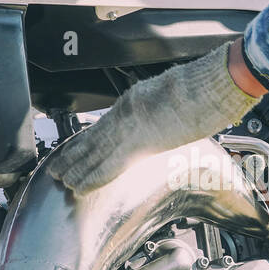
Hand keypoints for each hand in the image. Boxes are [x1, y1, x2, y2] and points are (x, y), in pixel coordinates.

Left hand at [47, 40, 264, 194]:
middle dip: (74, 156)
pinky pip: (109, 163)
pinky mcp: (139, 141)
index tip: (73, 151)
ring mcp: (131, 127)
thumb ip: (156, 110)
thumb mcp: (171, 94)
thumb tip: (155, 123)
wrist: (211, 85)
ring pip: (95, 152)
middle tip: (57, 169)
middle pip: (93, 139)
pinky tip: (81, 184)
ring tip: (62, 179)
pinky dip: (92, 175)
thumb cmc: (201, 88)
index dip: (85, 141)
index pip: (102, 126)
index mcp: (135, 102)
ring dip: (77, 168)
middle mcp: (127, 114)